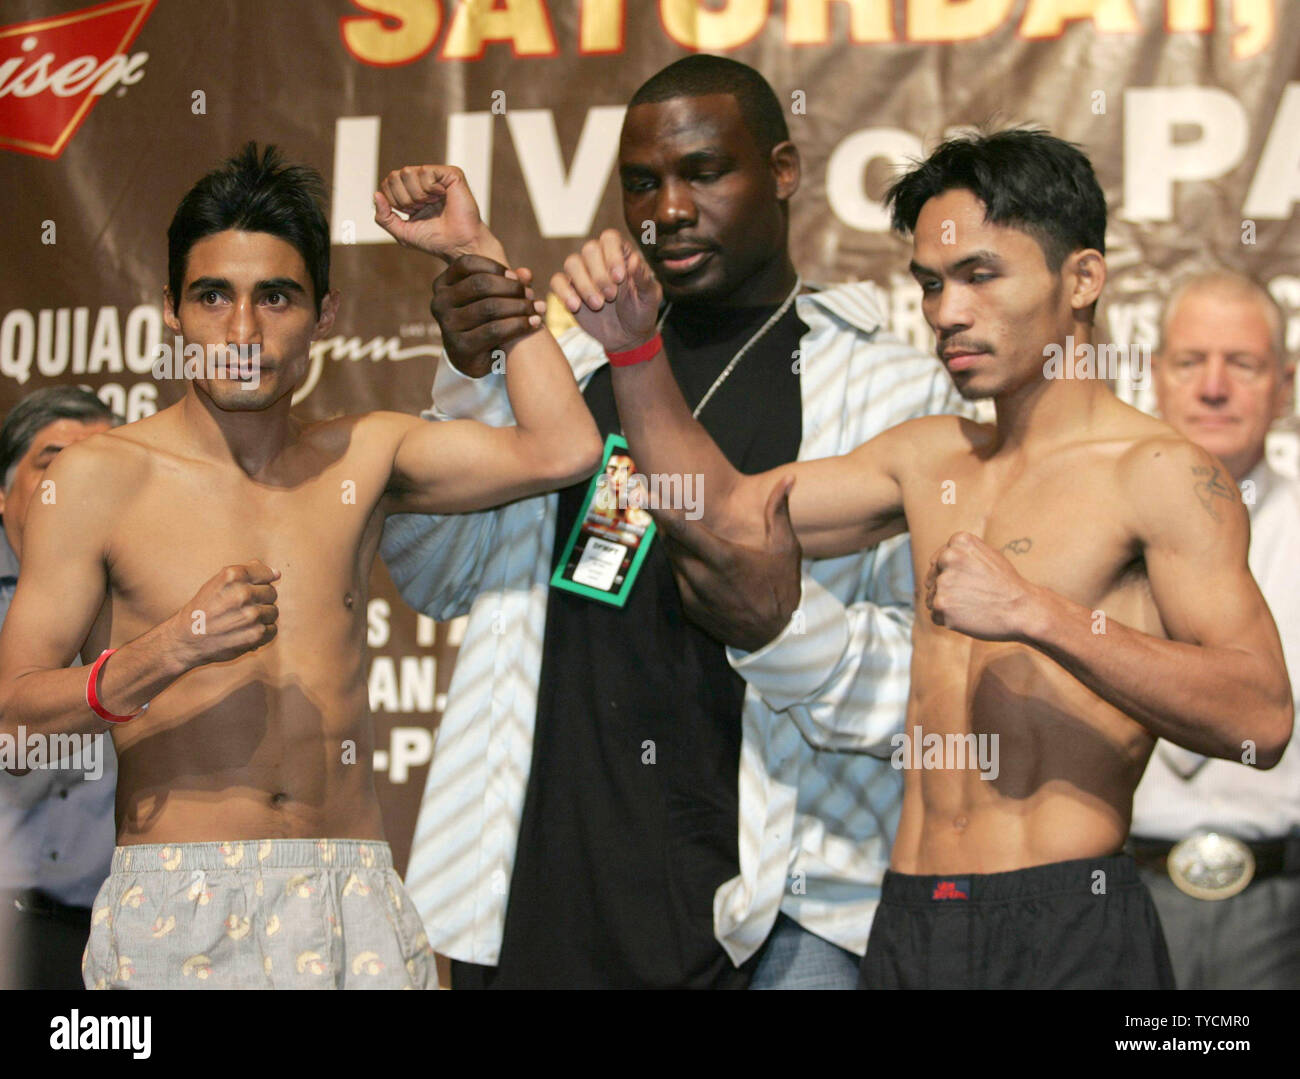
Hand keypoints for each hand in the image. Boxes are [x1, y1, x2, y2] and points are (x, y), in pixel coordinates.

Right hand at [168, 560, 279, 668]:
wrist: (187, 639)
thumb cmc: (204, 608)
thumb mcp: (218, 582)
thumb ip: (246, 572)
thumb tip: (276, 572)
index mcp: (234, 575)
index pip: (267, 573)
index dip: (262, 582)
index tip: (253, 589)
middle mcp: (243, 593)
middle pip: (272, 593)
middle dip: (260, 600)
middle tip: (241, 608)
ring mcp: (251, 614)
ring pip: (273, 612)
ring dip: (262, 618)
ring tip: (242, 621)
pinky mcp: (256, 634)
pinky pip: (272, 629)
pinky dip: (262, 633)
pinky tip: (245, 632)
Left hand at [374, 165, 501, 261]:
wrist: (458, 245)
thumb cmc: (434, 240)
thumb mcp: (402, 232)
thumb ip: (384, 217)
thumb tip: (376, 194)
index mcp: (410, 192)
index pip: (388, 183)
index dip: (395, 201)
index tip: (413, 214)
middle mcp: (422, 181)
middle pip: (394, 175)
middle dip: (405, 199)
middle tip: (422, 209)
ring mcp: (436, 176)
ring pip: (408, 172)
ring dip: (417, 195)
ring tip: (432, 203)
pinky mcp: (450, 173)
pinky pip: (426, 171)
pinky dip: (430, 189)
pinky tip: (442, 196)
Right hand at [431, 255, 546, 377]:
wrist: (474, 359)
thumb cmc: (485, 320)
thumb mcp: (493, 296)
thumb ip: (509, 281)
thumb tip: (526, 274)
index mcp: (442, 285)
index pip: (467, 264)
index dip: (496, 267)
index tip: (518, 278)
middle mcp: (439, 303)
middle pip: (480, 284)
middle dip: (512, 288)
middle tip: (531, 295)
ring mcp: (447, 326)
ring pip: (490, 307)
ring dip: (519, 306)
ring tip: (537, 309)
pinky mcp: (460, 347)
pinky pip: (495, 330)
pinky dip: (519, 325)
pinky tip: (534, 323)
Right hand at [549, 229, 661, 352]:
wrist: (627, 336)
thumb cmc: (641, 311)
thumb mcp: (650, 297)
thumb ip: (644, 278)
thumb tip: (634, 261)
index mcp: (621, 254)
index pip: (610, 238)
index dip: (612, 254)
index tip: (619, 278)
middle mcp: (599, 259)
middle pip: (589, 249)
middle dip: (599, 274)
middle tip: (611, 296)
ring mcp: (582, 273)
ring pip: (572, 263)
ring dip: (584, 285)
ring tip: (598, 305)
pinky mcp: (569, 289)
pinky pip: (557, 281)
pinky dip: (564, 292)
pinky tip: (576, 306)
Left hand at [653, 478, 801, 651]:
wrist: (775, 638)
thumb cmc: (782, 588)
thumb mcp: (786, 549)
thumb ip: (778, 511)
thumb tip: (787, 478)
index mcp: (724, 559)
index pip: (682, 528)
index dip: (659, 509)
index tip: (640, 493)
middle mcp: (703, 577)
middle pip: (670, 541)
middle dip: (665, 522)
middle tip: (662, 503)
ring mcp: (693, 595)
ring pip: (673, 560)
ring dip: (674, 544)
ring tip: (683, 531)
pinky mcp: (690, 609)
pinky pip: (678, 579)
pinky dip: (682, 566)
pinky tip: (698, 562)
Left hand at [924, 532, 1038, 641]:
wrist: (1023, 610)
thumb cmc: (1007, 585)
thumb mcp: (987, 555)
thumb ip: (961, 554)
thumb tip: (935, 561)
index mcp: (958, 541)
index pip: (938, 562)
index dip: (953, 576)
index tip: (970, 582)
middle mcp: (947, 557)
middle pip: (932, 580)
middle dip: (948, 590)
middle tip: (973, 596)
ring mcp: (943, 582)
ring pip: (932, 598)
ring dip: (948, 606)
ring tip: (973, 606)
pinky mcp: (940, 604)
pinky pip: (935, 616)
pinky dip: (949, 620)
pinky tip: (969, 617)